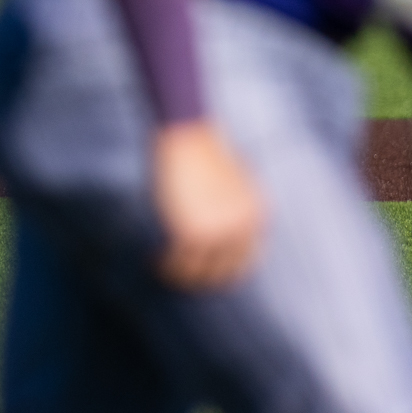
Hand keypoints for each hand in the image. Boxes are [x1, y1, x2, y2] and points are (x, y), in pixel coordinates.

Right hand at [153, 123, 264, 289]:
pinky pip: (178, 263)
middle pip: (222, 272)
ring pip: (197, 272)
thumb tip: (215, 237)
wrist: (188, 134)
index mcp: (257, 217)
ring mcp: (219, 233)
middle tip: (181, 276)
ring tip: (164, 270)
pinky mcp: (192, 233)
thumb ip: (230, 212)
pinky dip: (165, 266)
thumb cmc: (203, 151)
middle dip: (201, 278)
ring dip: (180, 276)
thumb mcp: (231, 185)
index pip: (246, 261)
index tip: (204, 272)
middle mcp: (242, 229)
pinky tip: (154, 260)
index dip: (223, 271)